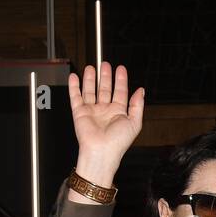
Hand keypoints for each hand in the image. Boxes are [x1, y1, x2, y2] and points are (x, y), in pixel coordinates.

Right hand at [67, 62, 143, 191]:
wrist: (101, 152)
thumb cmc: (118, 142)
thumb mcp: (135, 122)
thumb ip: (137, 105)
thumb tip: (141, 91)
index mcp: (118, 113)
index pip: (120, 92)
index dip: (121, 80)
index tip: (120, 68)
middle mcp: (105, 111)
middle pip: (104, 88)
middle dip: (105, 76)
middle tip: (105, 64)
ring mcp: (92, 111)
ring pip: (90, 90)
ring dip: (90, 79)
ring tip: (92, 67)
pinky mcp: (79, 113)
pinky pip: (76, 97)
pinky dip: (74, 87)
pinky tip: (75, 77)